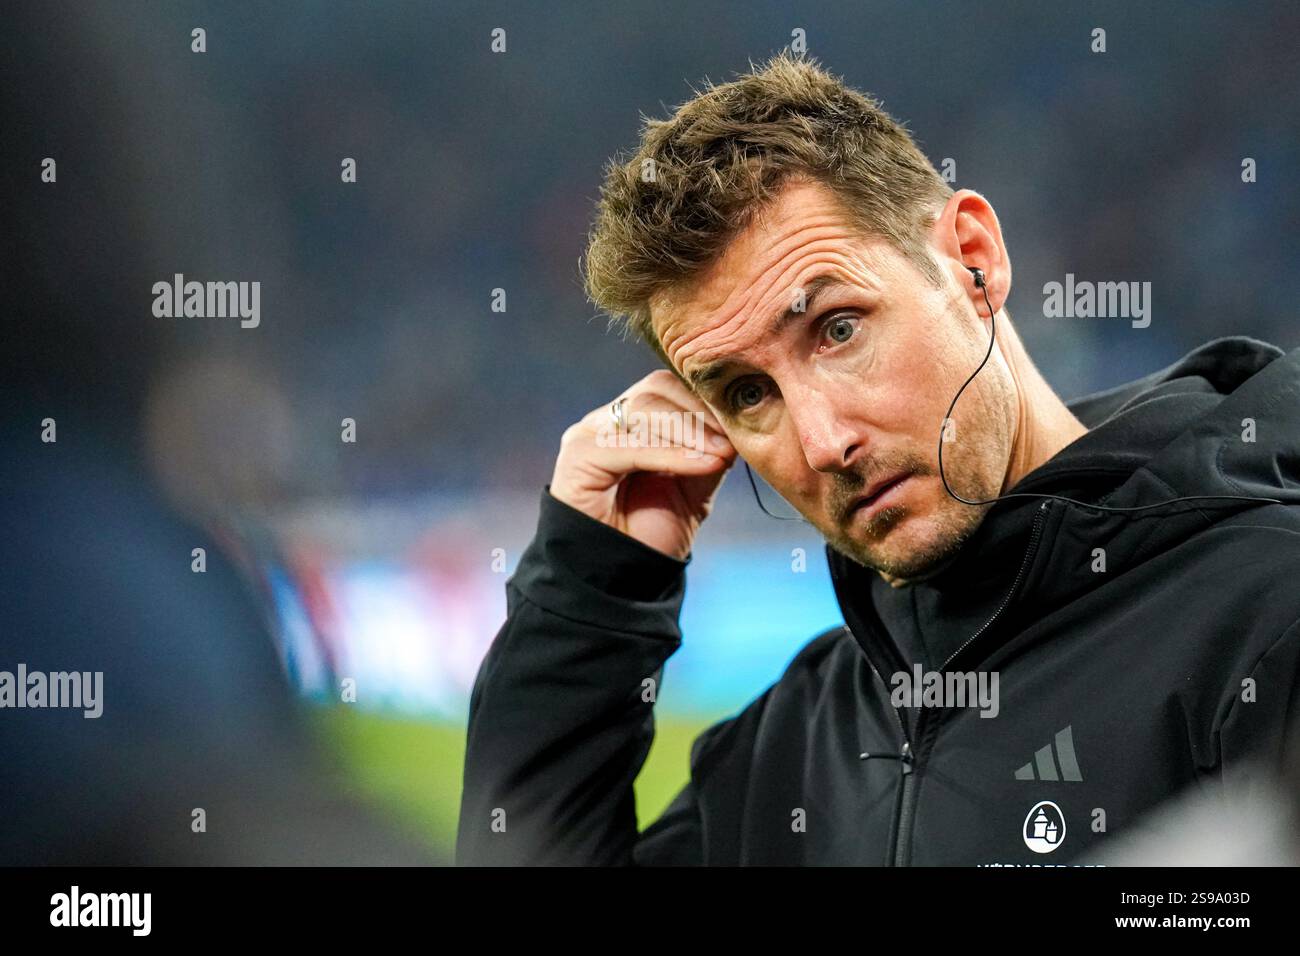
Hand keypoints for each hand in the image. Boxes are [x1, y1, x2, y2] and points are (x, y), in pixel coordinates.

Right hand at [550, 370, 736, 559]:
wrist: (621, 576)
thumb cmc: (653, 532)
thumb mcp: (694, 486)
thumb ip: (711, 452)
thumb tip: (739, 422)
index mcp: (630, 420)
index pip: (667, 387)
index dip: (704, 400)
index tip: (739, 422)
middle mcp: (606, 421)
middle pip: (655, 391)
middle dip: (699, 414)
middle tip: (731, 441)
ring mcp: (588, 435)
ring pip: (643, 411)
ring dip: (690, 432)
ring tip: (721, 455)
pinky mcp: (579, 457)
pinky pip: (630, 446)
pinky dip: (672, 454)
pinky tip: (703, 465)